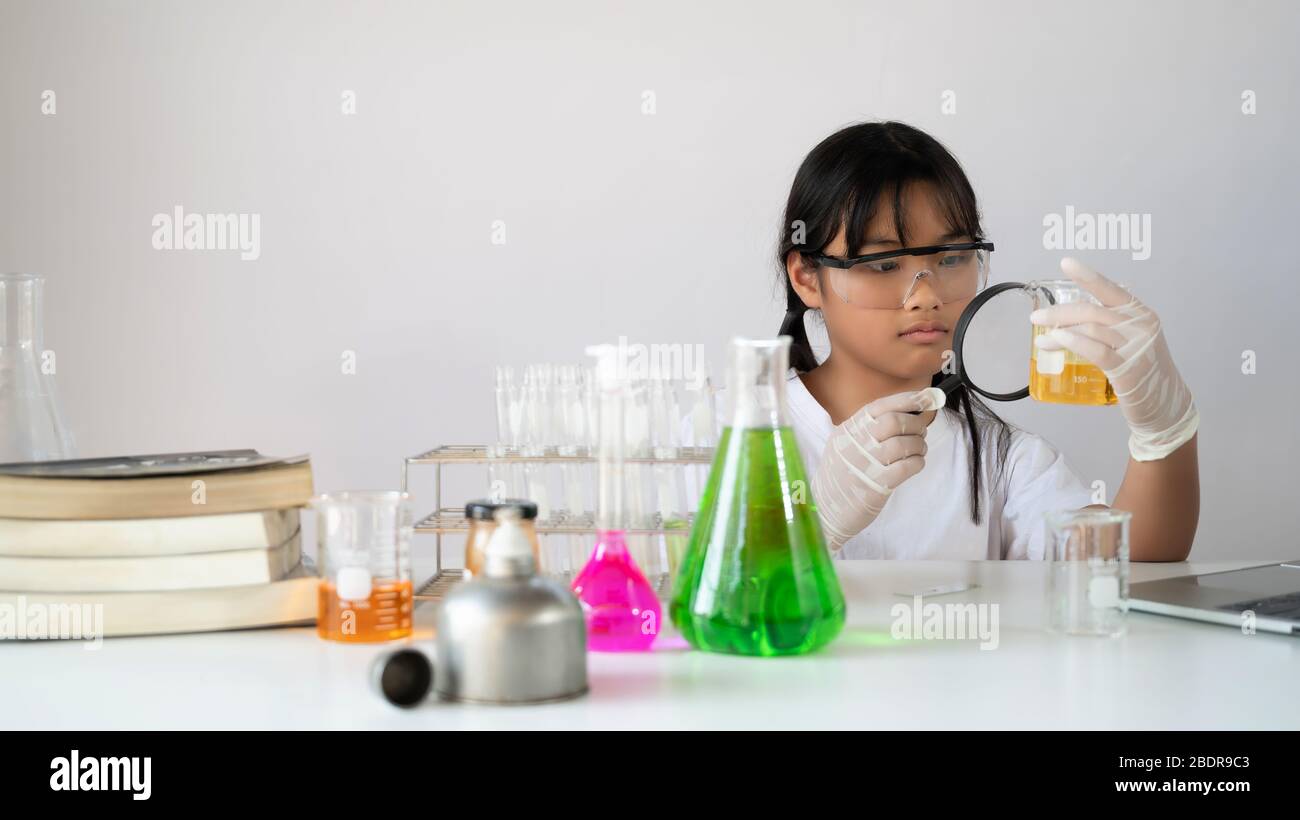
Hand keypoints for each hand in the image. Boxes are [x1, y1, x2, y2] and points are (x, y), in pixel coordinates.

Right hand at [811, 387, 945, 552]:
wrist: (825, 509)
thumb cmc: (840, 475)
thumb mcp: (844, 445)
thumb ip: (867, 429)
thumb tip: (906, 412)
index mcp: (848, 430)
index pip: (880, 406)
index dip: (907, 399)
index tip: (927, 398)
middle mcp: (855, 444)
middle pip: (894, 422)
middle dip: (915, 424)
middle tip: (920, 432)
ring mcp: (865, 465)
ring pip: (903, 444)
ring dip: (919, 445)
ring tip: (918, 450)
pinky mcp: (877, 486)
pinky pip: (907, 467)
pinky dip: (917, 462)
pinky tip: (915, 464)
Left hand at [1031, 257, 1198, 460]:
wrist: (1164, 403)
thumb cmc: (1142, 369)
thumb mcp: (1131, 339)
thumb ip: (1107, 325)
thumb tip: (1068, 316)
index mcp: (1141, 314)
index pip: (1111, 290)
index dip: (1088, 276)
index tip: (1065, 263)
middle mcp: (1141, 326)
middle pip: (1093, 310)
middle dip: (1060, 312)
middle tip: (1036, 317)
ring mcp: (1136, 347)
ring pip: (1092, 329)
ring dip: (1060, 331)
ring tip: (1042, 338)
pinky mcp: (1128, 369)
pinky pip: (1097, 350)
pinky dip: (1075, 342)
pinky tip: (1058, 340)